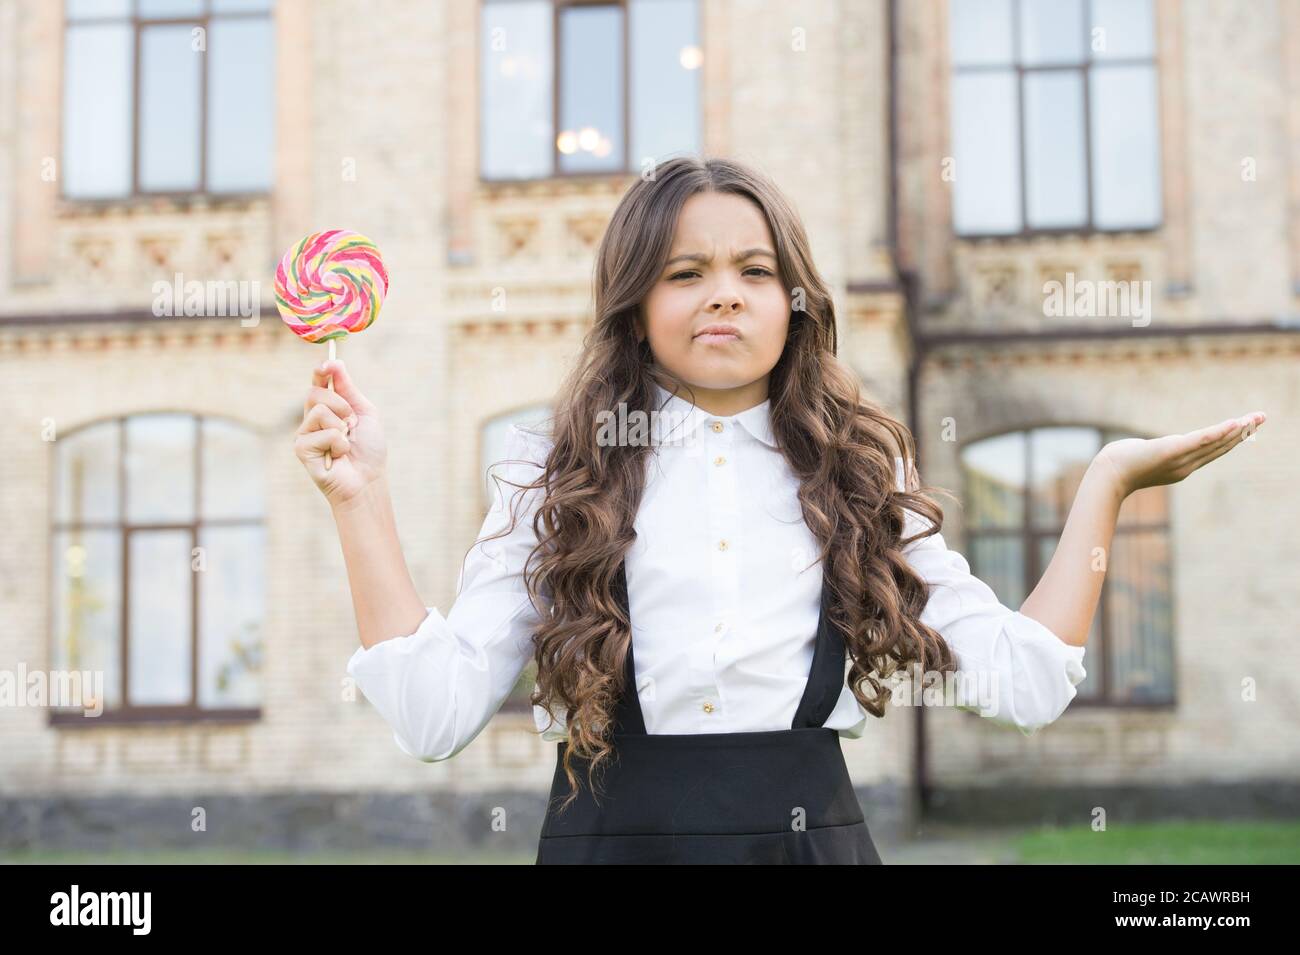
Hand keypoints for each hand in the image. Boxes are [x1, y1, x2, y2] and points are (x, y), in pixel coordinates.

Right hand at [294, 359, 386, 506]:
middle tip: (351, 423)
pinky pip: (320, 432)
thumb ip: (348, 388)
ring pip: (318, 410)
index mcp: (328, 409)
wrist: (368, 480)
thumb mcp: (364, 413)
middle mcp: (313, 419)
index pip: (318, 383)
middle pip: (314, 392)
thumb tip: (334, 361)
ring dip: (341, 426)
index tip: (327, 365)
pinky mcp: (301, 449)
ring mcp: (305, 434)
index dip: (321, 371)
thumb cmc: (368, 450)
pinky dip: (337, 442)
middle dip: (340, 404)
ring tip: (346, 443)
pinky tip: (338, 455)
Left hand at [1096, 411, 1266, 497]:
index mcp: (1182, 466)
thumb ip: (1153, 453)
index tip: (1247, 427)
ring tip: (1255, 418)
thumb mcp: (1144, 457)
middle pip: (1221, 446)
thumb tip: (1147, 448)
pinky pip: (1200, 440)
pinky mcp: (1172, 451)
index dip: (1232, 439)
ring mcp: (1181, 459)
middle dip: (1243, 432)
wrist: (1108, 475)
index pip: (1213, 450)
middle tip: (1262, 418)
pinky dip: (1218, 432)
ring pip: (1216, 443)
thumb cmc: (1120, 466)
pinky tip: (1233, 423)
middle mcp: (1187, 465)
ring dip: (1238, 429)